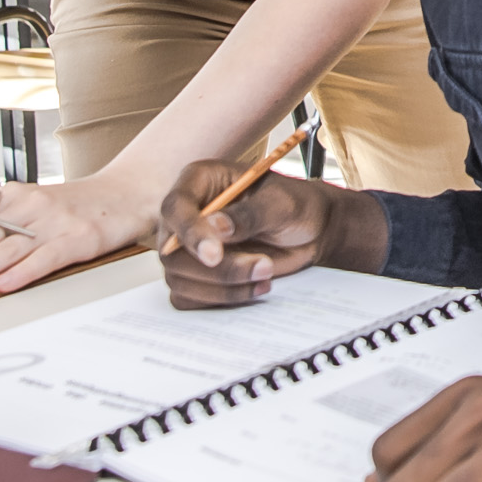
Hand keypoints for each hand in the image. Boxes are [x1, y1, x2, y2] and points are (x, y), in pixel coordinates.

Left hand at [0, 177, 143, 302]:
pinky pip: (46, 256)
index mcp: (7, 198)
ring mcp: (53, 220)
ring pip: (4, 250)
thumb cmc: (72, 210)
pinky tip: (3, 285)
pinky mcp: (79, 236)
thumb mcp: (28, 214)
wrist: (127, 193)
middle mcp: (26, 205)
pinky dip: (23, 271)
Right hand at [156, 164, 383, 308]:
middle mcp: (186, 215)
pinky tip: (255, 287)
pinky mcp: (194, 276)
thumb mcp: (281, 203)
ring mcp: (186, 248)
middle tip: (263, 266)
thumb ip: (249, 214)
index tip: (214, 255)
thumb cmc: (295, 206)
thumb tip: (215, 228)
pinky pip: (189, 299)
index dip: (190, 233)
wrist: (309, 232)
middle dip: (218, 269)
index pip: (175, 208)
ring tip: (266, 273)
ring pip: (179, 280)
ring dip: (224, 287)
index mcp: (199, 182)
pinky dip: (221, 299)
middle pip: (172, 252)